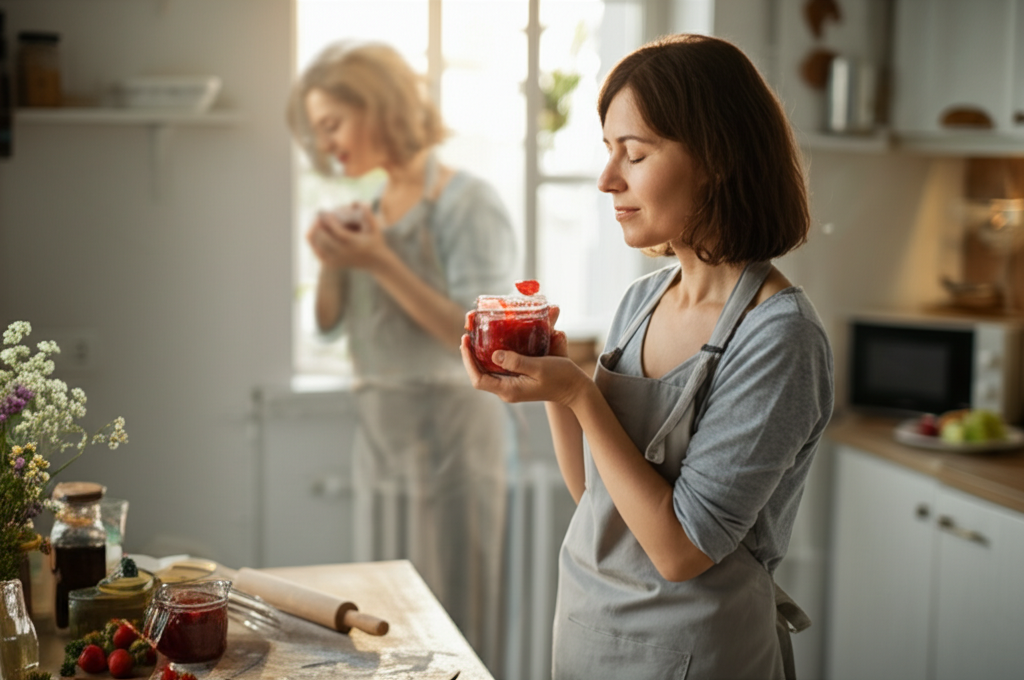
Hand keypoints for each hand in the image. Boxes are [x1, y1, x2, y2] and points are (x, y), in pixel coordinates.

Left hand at [305, 202, 388, 269]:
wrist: (376, 262)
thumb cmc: (375, 242)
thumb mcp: (375, 227)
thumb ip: (367, 214)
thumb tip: (355, 202)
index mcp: (354, 243)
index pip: (338, 231)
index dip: (329, 220)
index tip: (325, 212)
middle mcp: (344, 252)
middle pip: (324, 239)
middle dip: (318, 225)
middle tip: (318, 215)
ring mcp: (337, 259)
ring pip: (318, 246)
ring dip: (315, 233)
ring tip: (316, 223)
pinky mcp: (333, 264)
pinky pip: (317, 253)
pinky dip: (314, 243)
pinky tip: (316, 234)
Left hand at [460, 314, 591, 406]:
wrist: (575, 389)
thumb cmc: (560, 378)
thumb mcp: (539, 367)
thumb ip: (516, 362)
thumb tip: (494, 355)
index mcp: (509, 390)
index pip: (478, 379)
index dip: (468, 361)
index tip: (465, 341)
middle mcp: (507, 390)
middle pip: (480, 373)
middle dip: (471, 354)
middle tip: (468, 333)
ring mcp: (511, 386)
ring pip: (488, 370)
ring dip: (480, 353)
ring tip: (475, 336)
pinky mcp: (517, 380)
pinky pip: (499, 368)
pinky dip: (492, 354)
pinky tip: (493, 341)